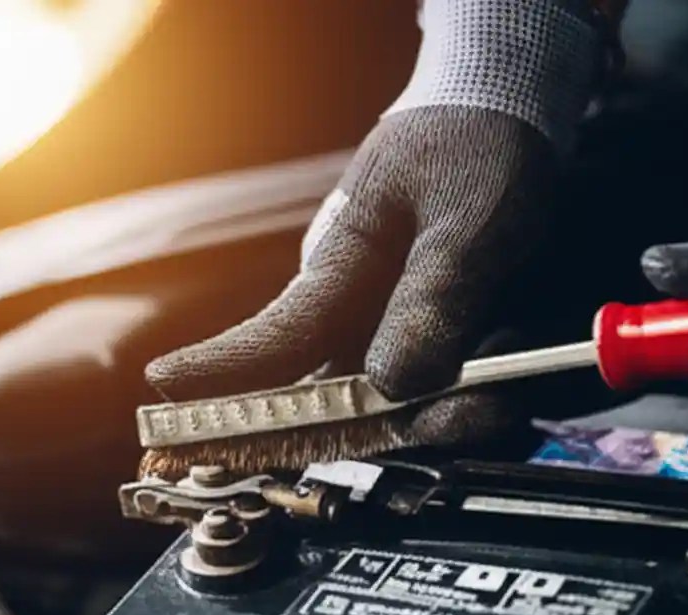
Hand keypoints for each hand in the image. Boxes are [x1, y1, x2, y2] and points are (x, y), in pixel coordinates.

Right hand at [145, 0, 601, 446]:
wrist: (515, 115)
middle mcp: (359, 312)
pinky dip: (493, 393)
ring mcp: (399, 330)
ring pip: (408, 405)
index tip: (165, 384)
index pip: (280, 331)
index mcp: (345, 267)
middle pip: (345, 396)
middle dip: (399, 427)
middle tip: (469, 417)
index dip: (227, 370)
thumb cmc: (477, 149)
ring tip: (512, 360)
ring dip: (460, 408)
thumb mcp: (469, 217)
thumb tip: (393, 384)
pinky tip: (522, 363)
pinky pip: (460, 392)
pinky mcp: (448, 342)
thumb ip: (436, 298)